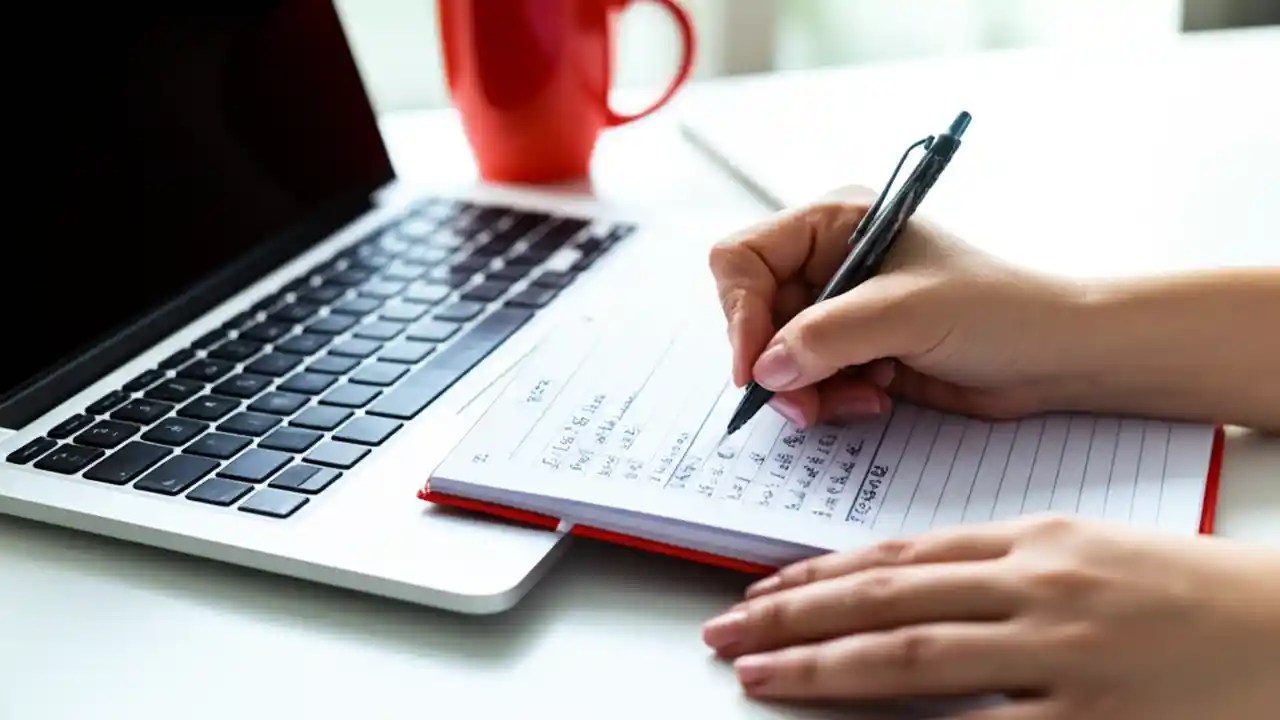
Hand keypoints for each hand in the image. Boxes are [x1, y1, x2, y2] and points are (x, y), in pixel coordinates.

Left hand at [700, 515, 1279, 718]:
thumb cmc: (1201, 594)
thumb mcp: (1094, 555)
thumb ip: (1006, 569)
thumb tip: (917, 591)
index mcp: (1038, 541)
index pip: (902, 556)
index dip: (824, 575)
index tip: (766, 591)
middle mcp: (1039, 587)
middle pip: (888, 599)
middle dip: (796, 615)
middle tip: (728, 631)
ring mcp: (1064, 654)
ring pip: (915, 656)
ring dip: (824, 667)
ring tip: (759, 675)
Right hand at [707, 185, 1087, 427]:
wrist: (1058, 356)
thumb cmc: (999, 310)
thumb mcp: (907, 313)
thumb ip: (828, 336)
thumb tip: (766, 369)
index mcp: (835, 223)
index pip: (744, 259)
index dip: (740, 313)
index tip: (757, 368)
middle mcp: (828, 261)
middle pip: (754, 315)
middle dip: (777, 364)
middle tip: (803, 405)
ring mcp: (840, 308)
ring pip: (778, 356)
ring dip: (807, 390)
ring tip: (856, 401)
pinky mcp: (854, 350)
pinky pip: (809, 381)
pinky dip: (830, 399)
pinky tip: (875, 399)